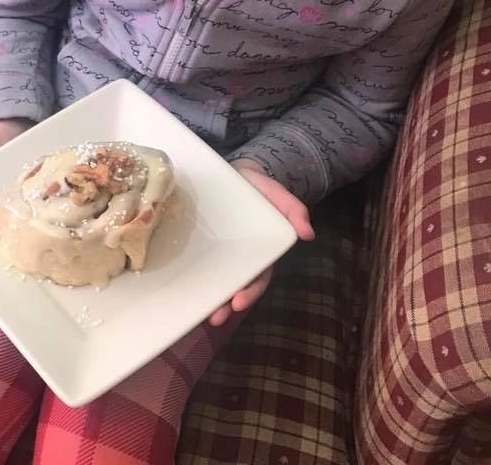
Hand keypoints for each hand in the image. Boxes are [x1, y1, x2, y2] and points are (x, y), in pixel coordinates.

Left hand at [208, 158, 313, 326]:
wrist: (239, 172)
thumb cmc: (262, 188)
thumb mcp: (280, 195)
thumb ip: (295, 210)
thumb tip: (308, 234)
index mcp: (261, 251)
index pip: (258, 277)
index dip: (250, 291)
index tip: (239, 302)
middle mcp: (241, 256)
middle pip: (236, 285)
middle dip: (227, 304)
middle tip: (216, 317)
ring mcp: (223, 251)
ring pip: (217, 279)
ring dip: (211, 299)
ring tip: (201, 315)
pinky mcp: (206, 243)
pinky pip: (200, 261)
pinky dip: (195, 277)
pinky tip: (182, 288)